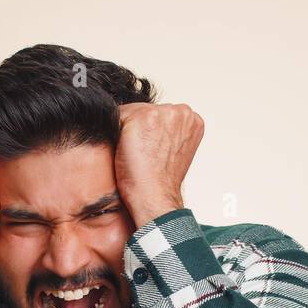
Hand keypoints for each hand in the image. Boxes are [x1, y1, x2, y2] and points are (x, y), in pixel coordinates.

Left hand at [114, 103, 203, 226]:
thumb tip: (147, 123)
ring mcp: (162, 112)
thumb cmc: (161, 180)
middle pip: (144, 110)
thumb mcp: (173, 150)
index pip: (158, 114)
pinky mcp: (141, 117)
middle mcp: (181, 111)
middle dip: (138, 130)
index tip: (150, 151)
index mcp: (192, 119)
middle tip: (142, 155)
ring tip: (135, 154)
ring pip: (130, 113)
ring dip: (126, 132)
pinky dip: (115, 134)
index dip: (148, 134)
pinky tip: (124, 151)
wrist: (155, 197)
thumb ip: (167, 131)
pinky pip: (117, 117)